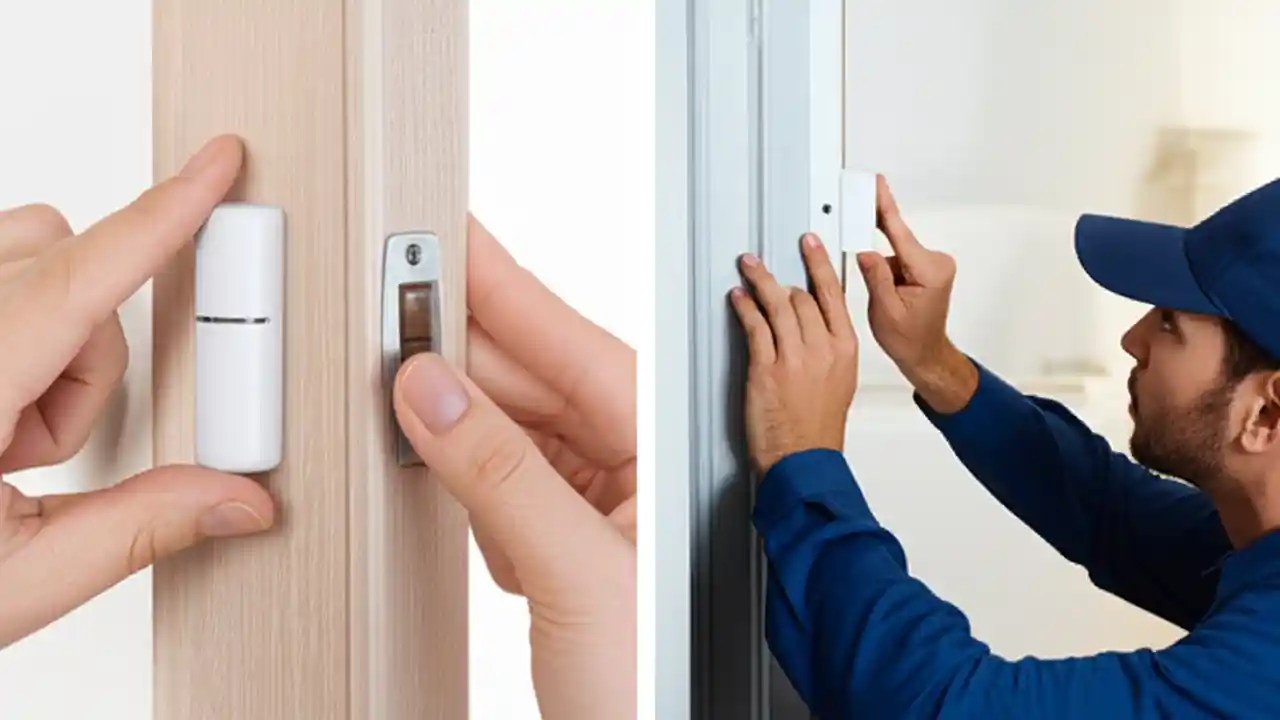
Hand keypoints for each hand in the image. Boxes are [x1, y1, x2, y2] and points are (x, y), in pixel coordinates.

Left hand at [0, 136, 274, 647]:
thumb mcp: (17, 579)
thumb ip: (140, 528)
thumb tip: (237, 499)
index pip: (79, 282)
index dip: (163, 217)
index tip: (215, 165)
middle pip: (68, 279)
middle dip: (87, 367)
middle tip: (32, 455)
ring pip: (34, 260)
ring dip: (50, 340)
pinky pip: (2, 262)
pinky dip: (19, 316)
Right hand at [392, 217, 634, 719]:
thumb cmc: (664, 685)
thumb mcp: (580, 574)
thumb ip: (501, 477)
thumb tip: (431, 393)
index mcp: (658, 450)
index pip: (567, 342)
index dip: (498, 284)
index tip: (445, 235)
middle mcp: (630, 465)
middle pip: (527, 378)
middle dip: (455, 350)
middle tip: (387, 307)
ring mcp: (596, 504)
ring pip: (507, 429)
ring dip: (455, 423)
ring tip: (399, 389)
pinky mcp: (565, 542)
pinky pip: (501, 480)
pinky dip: (465, 480)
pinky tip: (447, 480)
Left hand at [730, 234, 857, 474]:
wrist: (804, 458)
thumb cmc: (819, 427)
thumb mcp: (839, 381)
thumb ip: (829, 348)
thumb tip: (815, 324)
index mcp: (844, 350)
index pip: (832, 295)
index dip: (819, 264)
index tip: (810, 245)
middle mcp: (822, 349)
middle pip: (802, 297)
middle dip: (782, 281)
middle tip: (766, 267)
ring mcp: (795, 358)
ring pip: (778, 304)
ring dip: (759, 281)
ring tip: (748, 267)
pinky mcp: (767, 369)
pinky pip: (755, 326)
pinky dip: (744, 307)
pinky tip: (738, 299)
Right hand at [855, 175, 957, 374]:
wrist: (925, 353)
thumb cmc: (909, 339)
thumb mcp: (885, 311)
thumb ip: (875, 277)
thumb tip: (865, 251)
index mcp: (929, 271)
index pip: (899, 233)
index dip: (884, 207)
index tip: (877, 185)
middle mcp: (935, 263)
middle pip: (897, 239)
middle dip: (876, 247)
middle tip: (857, 229)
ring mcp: (932, 264)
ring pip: (894, 251)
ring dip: (882, 268)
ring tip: (884, 297)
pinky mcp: (925, 268)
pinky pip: (898, 258)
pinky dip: (886, 271)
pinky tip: (887, 292)